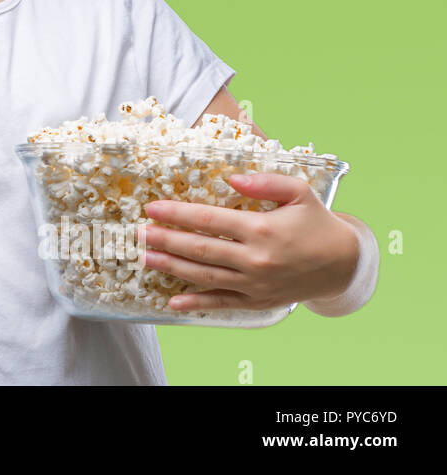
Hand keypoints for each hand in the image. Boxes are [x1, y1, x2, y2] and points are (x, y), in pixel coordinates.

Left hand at [137, 172, 360, 311]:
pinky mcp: (257, 301)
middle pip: (200, 250)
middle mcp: (256, 259)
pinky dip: (197, 303)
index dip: (177, 214)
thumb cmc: (317, 223)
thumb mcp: (299, 192)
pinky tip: (173, 301)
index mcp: (262, 229)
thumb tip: (231, 178)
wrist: (344, 264)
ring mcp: (255, 284)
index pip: (208, 220)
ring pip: (204, 276)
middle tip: (137, 234)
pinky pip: (222, 303)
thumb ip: (265, 182)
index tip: (152, 208)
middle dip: (164, 241)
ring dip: (171, 268)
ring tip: (144, 258)